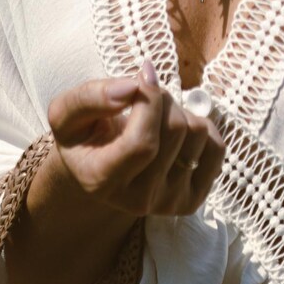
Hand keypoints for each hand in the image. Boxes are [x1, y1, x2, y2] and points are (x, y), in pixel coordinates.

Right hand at [46, 59, 224, 219]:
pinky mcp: (191, 200)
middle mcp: (138, 200)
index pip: (143, 143)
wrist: (96, 171)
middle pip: (176, 131)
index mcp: (102, 181)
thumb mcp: (66, 113)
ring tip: (156, 120)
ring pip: (198, 134)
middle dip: (163, 99)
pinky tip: (177, 135)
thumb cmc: (82, 137)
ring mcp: (168, 204)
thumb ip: (90, 97)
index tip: (141, 79)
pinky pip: (217, 149)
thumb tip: (134, 86)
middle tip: (144, 100)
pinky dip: (202, 128)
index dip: (150, 101)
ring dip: (181, 112)